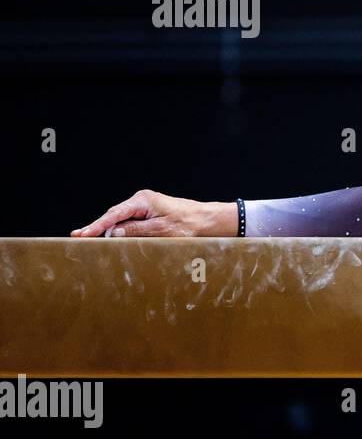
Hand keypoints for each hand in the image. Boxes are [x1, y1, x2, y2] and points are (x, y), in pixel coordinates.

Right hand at [70, 189, 231, 237]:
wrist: (207, 220)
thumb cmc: (188, 224)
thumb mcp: (161, 230)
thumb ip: (136, 231)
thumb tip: (114, 232)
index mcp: (143, 200)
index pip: (115, 214)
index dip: (98, 225)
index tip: (83, 234)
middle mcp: (142, 201)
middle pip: (114, 215)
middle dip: (97, 227)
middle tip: (77, 236)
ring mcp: (145, 206)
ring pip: (121, 219)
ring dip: (107, 229)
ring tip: (87, 237)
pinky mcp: (149, 213)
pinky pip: (130, 221)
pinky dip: (119, 229)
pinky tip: (109, 235)